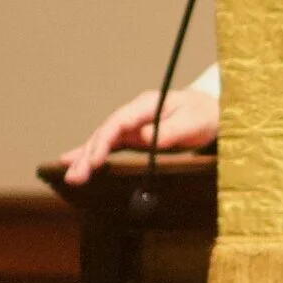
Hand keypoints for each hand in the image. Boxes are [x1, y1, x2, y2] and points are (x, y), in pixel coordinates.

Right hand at [59, 82, 221, 184]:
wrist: (211, 112)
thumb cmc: (205, 115)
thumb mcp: (195, 121)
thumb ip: (173, 128)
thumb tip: (146, 137)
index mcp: (147, 105)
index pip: (118, 122)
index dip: (105, 141)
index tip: (95, 161)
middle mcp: (134, 114)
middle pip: (105, 133)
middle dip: (88, 155)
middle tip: (75, 176)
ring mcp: (132, 125)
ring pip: (103, 140)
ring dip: (85, 159)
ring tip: (70, 177)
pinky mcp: (133, 137)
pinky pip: (109, 146)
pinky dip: (91, 155)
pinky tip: (73, 163)